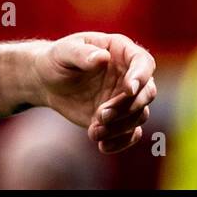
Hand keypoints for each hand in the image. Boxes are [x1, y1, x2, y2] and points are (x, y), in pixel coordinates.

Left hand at [33, 32, 156, 153]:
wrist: (49, 81)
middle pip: (147, 93)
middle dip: (127, 107)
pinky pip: (132, 133)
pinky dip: (121, 142)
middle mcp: (129, 74)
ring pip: (140, 115)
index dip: (141, 76)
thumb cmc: (57, 59)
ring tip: (93, 131)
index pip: (143, 62)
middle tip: (100, 115)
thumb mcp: (64, 52)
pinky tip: (102, 145)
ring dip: (120, 127)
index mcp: (120, 51)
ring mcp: (125, 97)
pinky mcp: (119, 118)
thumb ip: (82, 53)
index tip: (129, 90)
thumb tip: (103, 58)